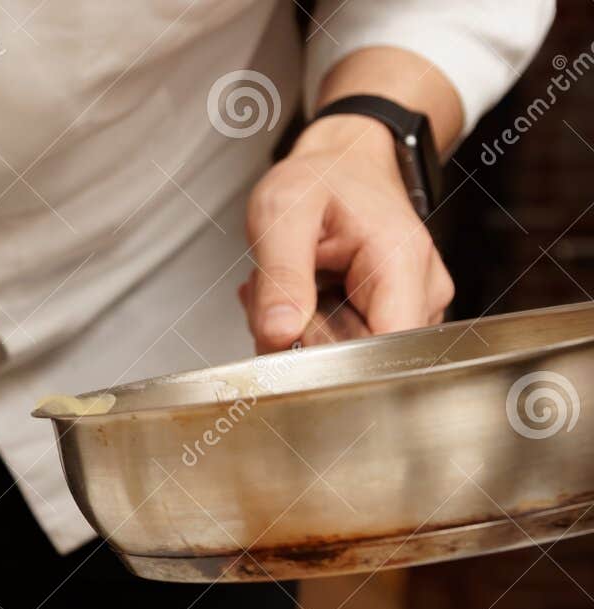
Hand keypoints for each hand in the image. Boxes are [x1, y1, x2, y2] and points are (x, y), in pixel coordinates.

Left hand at [241, 114, 453, 353]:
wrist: (344, 163)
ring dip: (301, 333)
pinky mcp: (395, 316)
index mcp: (401, 263)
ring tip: (286, 286)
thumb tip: (279, 334)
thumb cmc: (320, 179)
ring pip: (348, 357)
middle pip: (360, 360)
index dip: (329, 361)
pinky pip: (346, 346)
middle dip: (301, 340)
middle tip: (272, 295)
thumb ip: (281, 275)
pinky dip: (310, 328)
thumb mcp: (283, 212)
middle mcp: (421, 290)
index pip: (383, 352)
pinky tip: (299, 295)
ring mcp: (413, 307)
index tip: (286, 335)